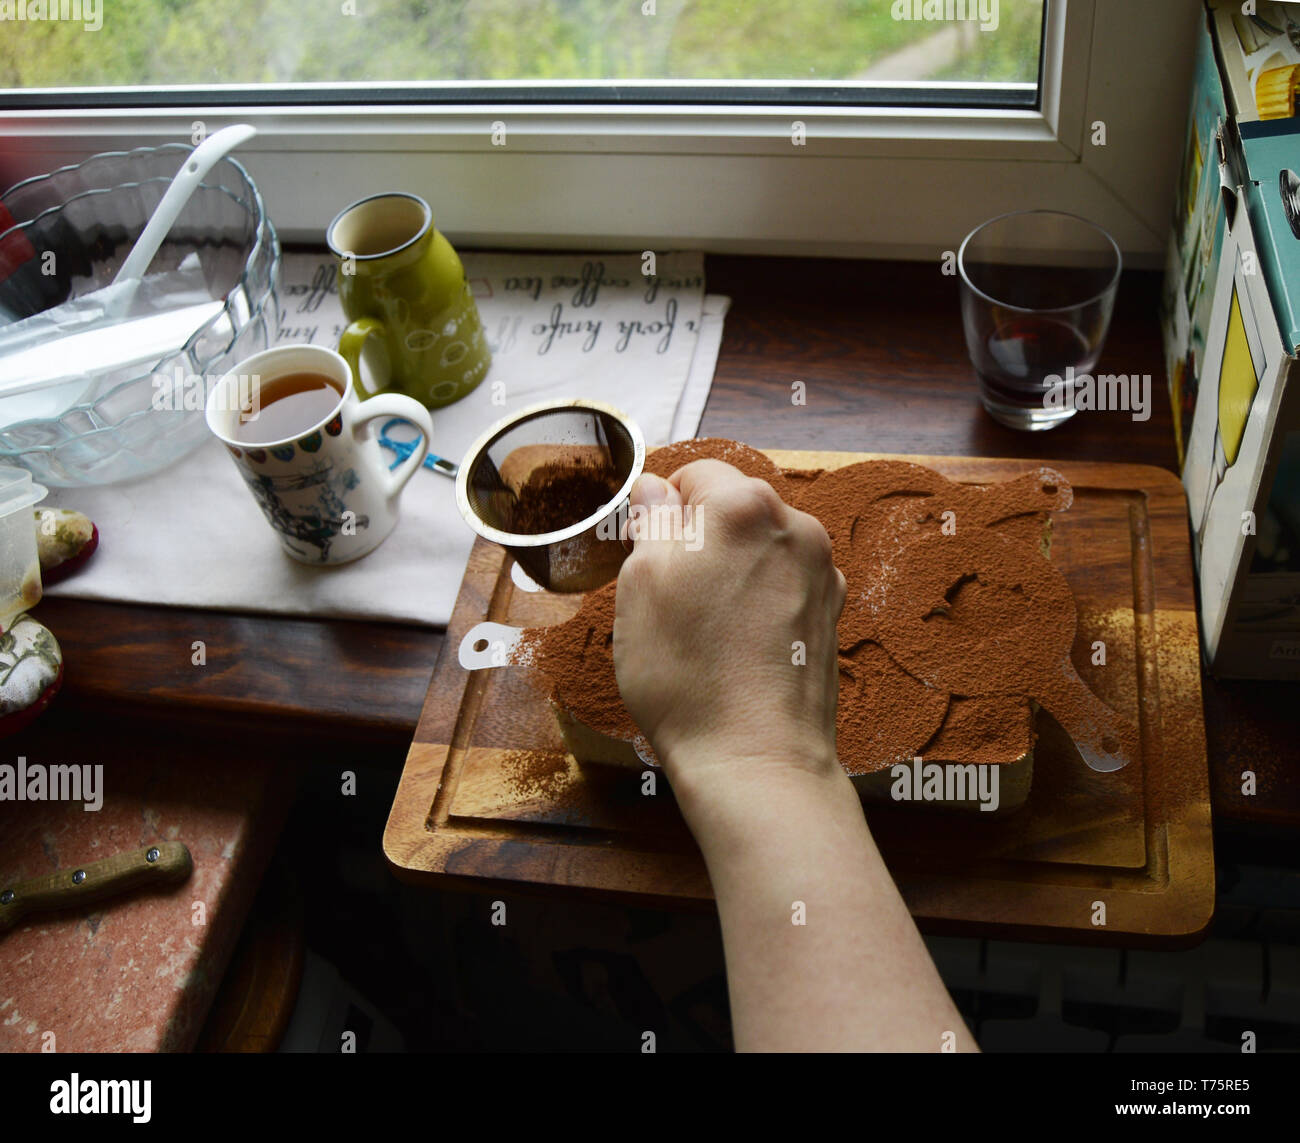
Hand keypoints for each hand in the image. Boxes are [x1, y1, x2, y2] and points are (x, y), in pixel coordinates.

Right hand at [612, 459, 845, 801]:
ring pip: (761, 547)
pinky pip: (785, 583)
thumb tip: (656, 488)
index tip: (646, 547)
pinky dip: (759, 598)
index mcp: (744, 506)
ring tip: (703, 626)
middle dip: (700, 538)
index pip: (697, 473)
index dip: (663, 506)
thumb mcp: (641, 583)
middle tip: (669, 594)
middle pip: (735, 508)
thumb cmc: (686, 673)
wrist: (756, 758)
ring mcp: (822, 571)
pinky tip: (737, 643)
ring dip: (731, 569)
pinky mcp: (833, 613)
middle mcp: (796, 527)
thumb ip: (653, 520)